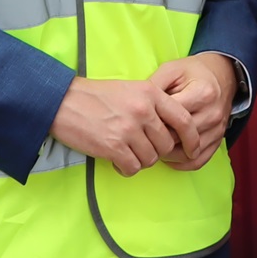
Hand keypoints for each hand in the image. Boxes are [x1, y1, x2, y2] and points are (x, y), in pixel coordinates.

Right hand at [50, 77, 202, 176]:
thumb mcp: (131, 89)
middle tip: (140, 147)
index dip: (192, 138)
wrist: (63, 101)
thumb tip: (170, 129)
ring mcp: (129, 129)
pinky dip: (126, 168)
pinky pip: (133, 168)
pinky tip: (116, 160)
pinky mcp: (113, 147)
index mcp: (151, 93)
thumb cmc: (96, 96)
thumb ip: (152, 104)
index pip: (184, 120)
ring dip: (140, 160)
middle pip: (166, 144)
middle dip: (156, 151)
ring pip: (151, 158)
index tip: (192, 149)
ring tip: (125, 152)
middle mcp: (143, 110)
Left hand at [148, 55, 238, 170]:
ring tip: (155, 145)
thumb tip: (137, 105)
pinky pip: (199, 161)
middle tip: (143, 136)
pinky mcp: (219, 140)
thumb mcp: (172, 70)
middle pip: (179, 137)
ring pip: (188, 153)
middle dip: (158, 139)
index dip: (154, 121)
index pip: (173, 117)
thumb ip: (154, 85)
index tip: (142, 120)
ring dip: (169, 154)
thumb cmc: (193, 72)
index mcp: (202, 93)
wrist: (222, 74)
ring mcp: (218, 129)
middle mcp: (213, 113)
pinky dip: (182, 163)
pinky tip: (169, 157)